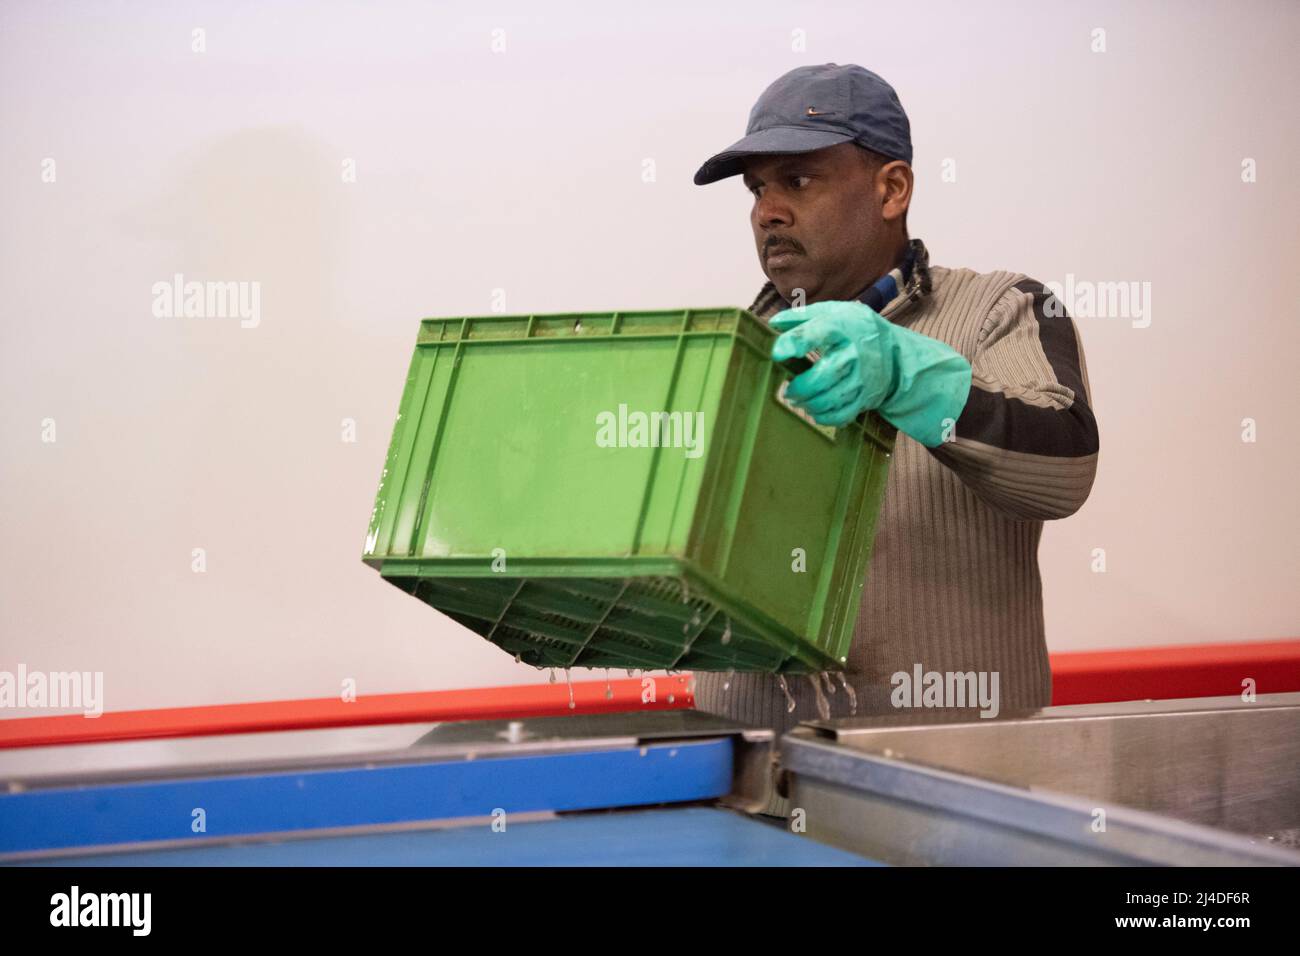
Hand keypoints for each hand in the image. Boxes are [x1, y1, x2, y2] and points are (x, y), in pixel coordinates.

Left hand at [770, 300, 972, 446]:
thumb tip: (773, 323)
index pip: (818, 332)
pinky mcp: (866, 398)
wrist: (895, 354)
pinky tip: (815, 410)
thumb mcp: (834, 313)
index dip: (795, 343)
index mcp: (843, 327)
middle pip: (823, 375)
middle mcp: (855, 354)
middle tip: (788, 389)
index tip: (777, 353)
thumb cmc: (856, 330)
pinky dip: (824, 417)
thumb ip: (802, 317)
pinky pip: (842, 415)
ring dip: (808, 403)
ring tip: (798, 399)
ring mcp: (862, 378)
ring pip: (830, 399)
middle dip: (800, 386)